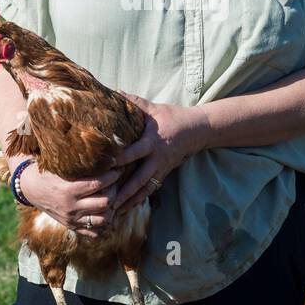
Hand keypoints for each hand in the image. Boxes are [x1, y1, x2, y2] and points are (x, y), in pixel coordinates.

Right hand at [19, 162, 122, 239]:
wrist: (31, 188)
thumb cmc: (49, 172)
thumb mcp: (62, 166)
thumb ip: (81, 164)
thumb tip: (106, 156)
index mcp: (68, 189)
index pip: (97, 184)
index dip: (111, 176)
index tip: (116, 169)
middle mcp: (71, 207)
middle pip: (104, 203)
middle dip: (114, 191)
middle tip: (115, 184)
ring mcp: (72, 219)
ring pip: (103, 219)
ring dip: (111, 209)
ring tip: (111, 198)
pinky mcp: (72, 226)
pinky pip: (94, 231)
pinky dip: (103, 223)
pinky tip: (103, 211)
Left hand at [108, 94, 207, 215]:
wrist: (196, 131)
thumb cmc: (172, 117)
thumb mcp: (154, 109)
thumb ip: (134, 103)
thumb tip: (115, 91)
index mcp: (152, 142)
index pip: (135, 152)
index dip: (122, 158)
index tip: (107, 166)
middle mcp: (157, 159)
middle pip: (139, 179)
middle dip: (124, 191)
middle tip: (108, 202)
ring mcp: (161, 169)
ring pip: (145, 189)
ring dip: (130, 201)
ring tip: (115, 213)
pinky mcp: (163, 174)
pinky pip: (150, 190)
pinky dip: (138, 200)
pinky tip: (126, 209)